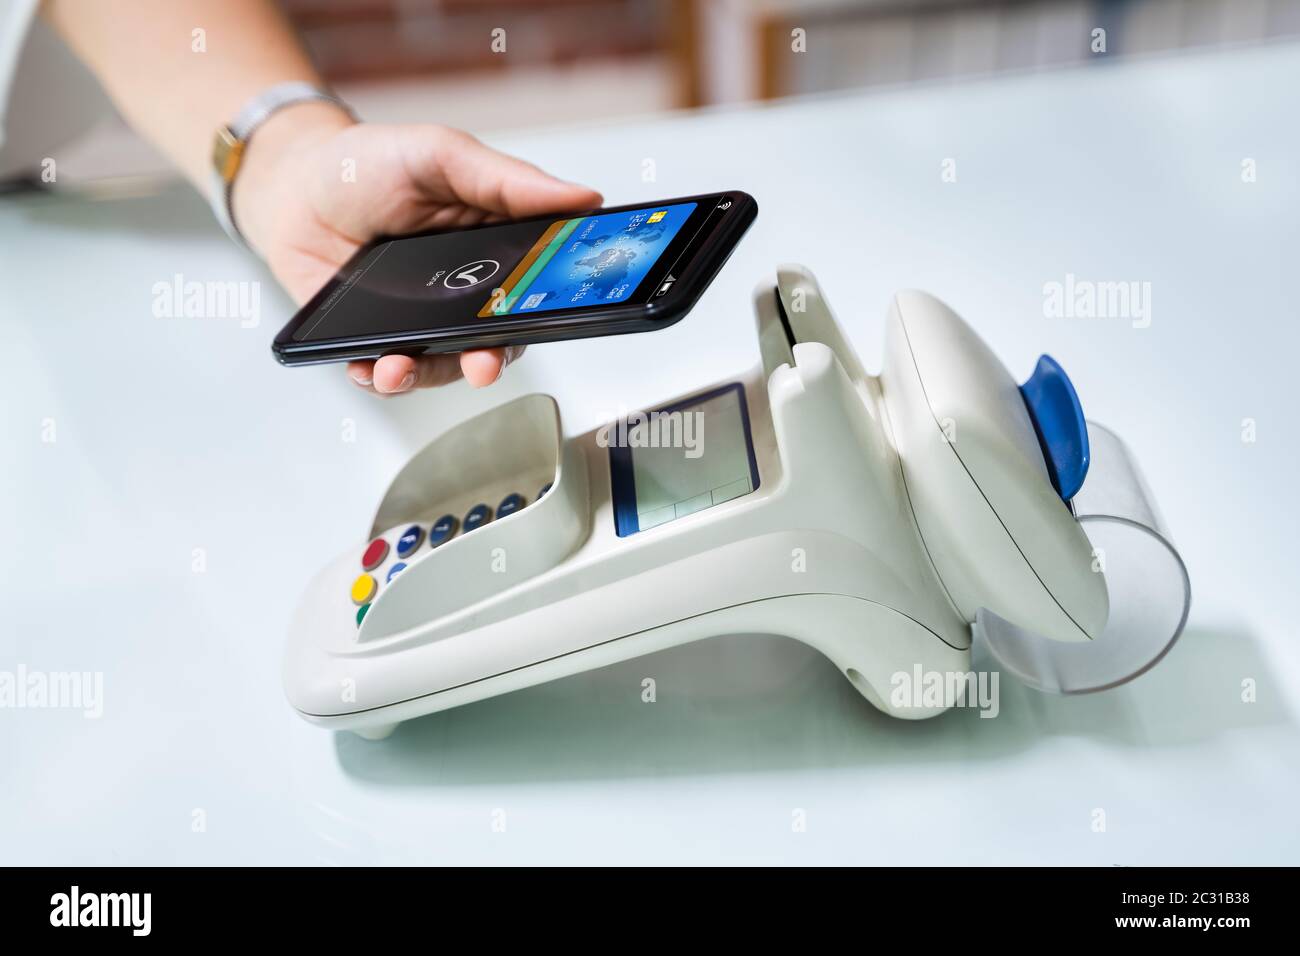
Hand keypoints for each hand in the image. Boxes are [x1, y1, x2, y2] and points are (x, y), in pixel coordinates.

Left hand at [232, 103, 600, 394]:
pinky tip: (368, 367)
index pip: (539, 286)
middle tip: (482, 363)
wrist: (290, 185)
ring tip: (400, 367)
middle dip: (490, 359)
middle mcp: (465, 291)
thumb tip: (582, 197)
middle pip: (497, 339)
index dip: (554, 305)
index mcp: (496, 245)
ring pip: (444, 365)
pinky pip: (389, 373)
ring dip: (427, 374)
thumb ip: (507, 180)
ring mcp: (422, 319)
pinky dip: (379, 378)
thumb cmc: (367, 164)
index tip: (559, 315)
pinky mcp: (377, 339)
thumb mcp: (441, 154)